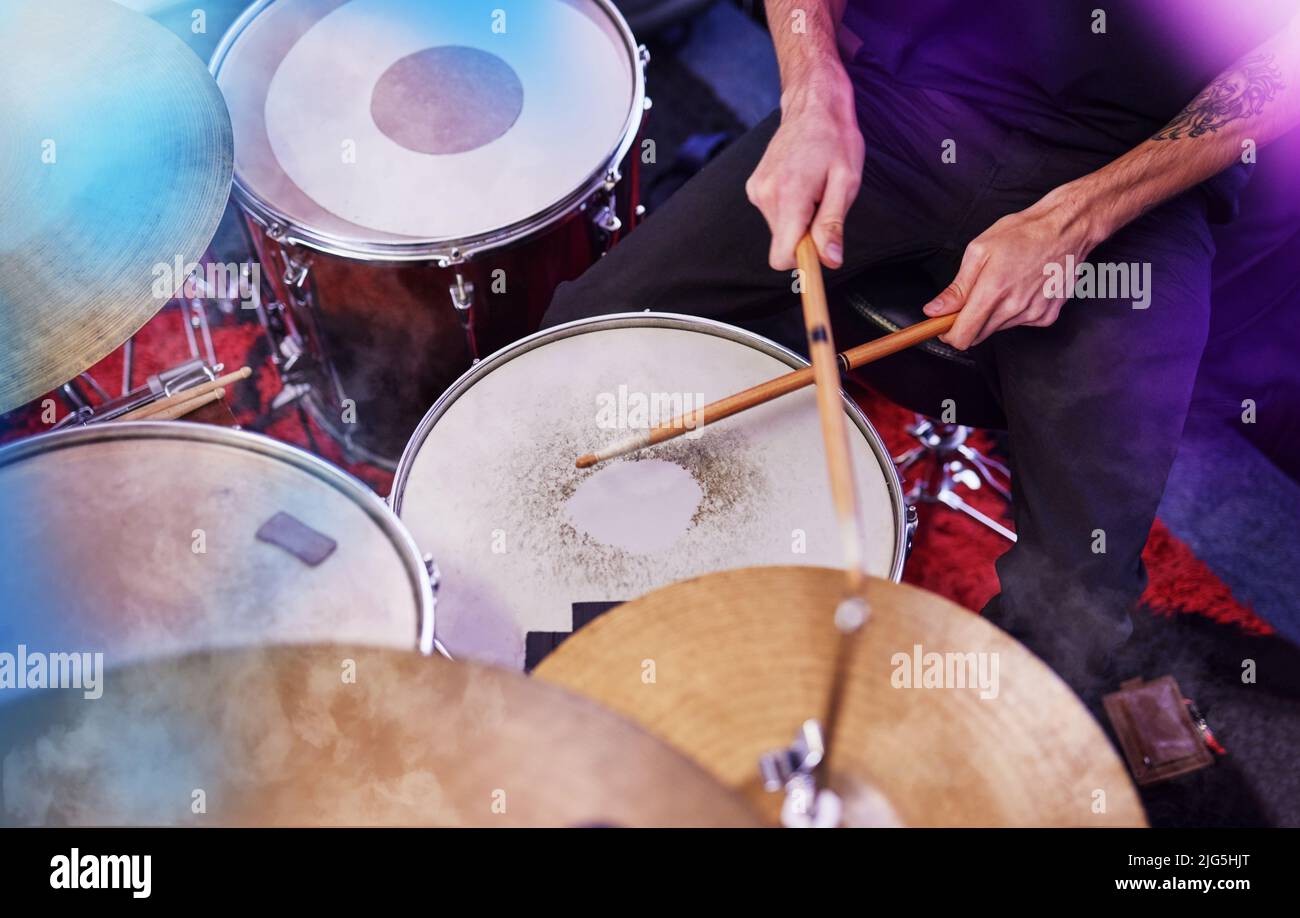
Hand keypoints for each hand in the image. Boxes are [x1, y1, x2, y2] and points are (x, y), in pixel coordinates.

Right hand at [745, 67, 864, 270]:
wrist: (812, 104)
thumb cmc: (835, 138)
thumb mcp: (847, 181)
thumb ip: (833, 224)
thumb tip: (830, 261)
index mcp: (790, 196)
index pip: (783, 257)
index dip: (804, 262)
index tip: (820, 254)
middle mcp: (766, 196)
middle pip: (784, 244)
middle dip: (806, 234)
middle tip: (824, 202)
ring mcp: (757, 190)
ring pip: (780, 229)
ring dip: (800, 218)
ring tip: (814, 186)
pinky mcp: (754, 186)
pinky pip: (774, 214)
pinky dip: (790, 206)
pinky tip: (802, 181)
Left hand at [922, 185, 1103, 348]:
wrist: (1066, 229)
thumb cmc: (1022, 233)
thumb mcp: (979, 251)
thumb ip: (956, 288)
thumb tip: (934, 310)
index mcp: (993, 291)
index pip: (962, 337)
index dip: (948, 334)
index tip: (944, 323)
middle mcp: (1014, 308)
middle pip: (978, 336)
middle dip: (968, 322)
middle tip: (973, 297)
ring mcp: (1033, 314)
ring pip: (997, 329)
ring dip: (992, 315)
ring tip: (1003, 285)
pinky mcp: (1047, 316)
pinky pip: (1019, 324)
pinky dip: (1013, 313)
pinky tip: (1021, 289)